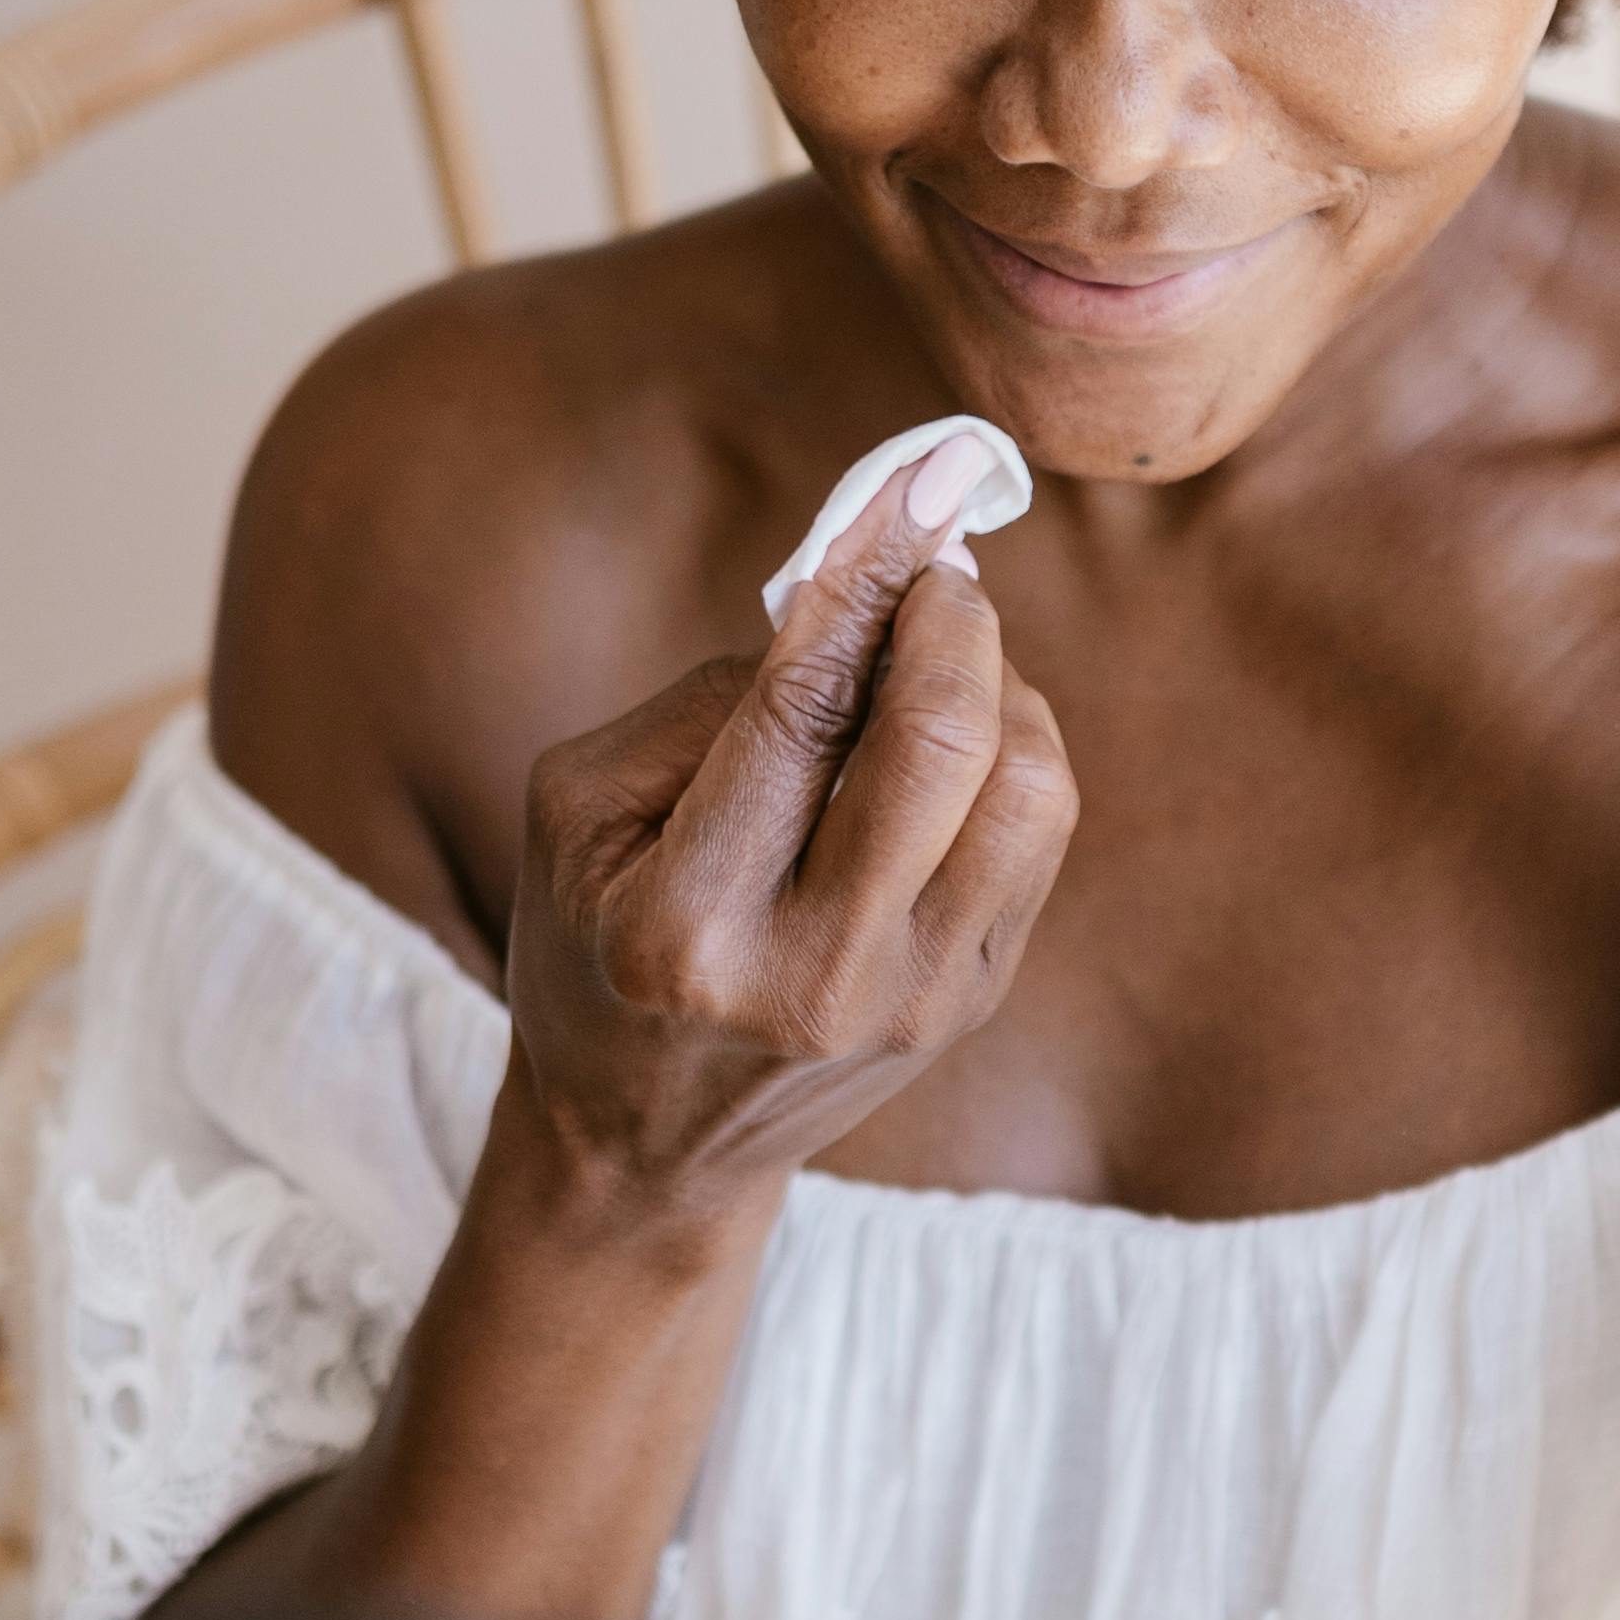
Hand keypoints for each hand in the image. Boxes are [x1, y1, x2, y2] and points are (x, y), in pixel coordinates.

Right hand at [498, 457, 1076, 1246]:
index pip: (798, 709)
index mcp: (683, 924)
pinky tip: (951, 738)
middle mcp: (811, 974)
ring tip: (936, 663)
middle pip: (944, 746)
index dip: (867, 572)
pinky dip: (1011, 748)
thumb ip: (708, 699)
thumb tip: (859, 594)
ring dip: (999, 683)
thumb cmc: (596, 947)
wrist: (648, 1146)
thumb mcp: (580, 815)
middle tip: (930, 567)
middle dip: (952, 617)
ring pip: (1027, 787)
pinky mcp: (972, 1000)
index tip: (922, 473)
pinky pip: (1039, 831)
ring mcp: (911, 999)